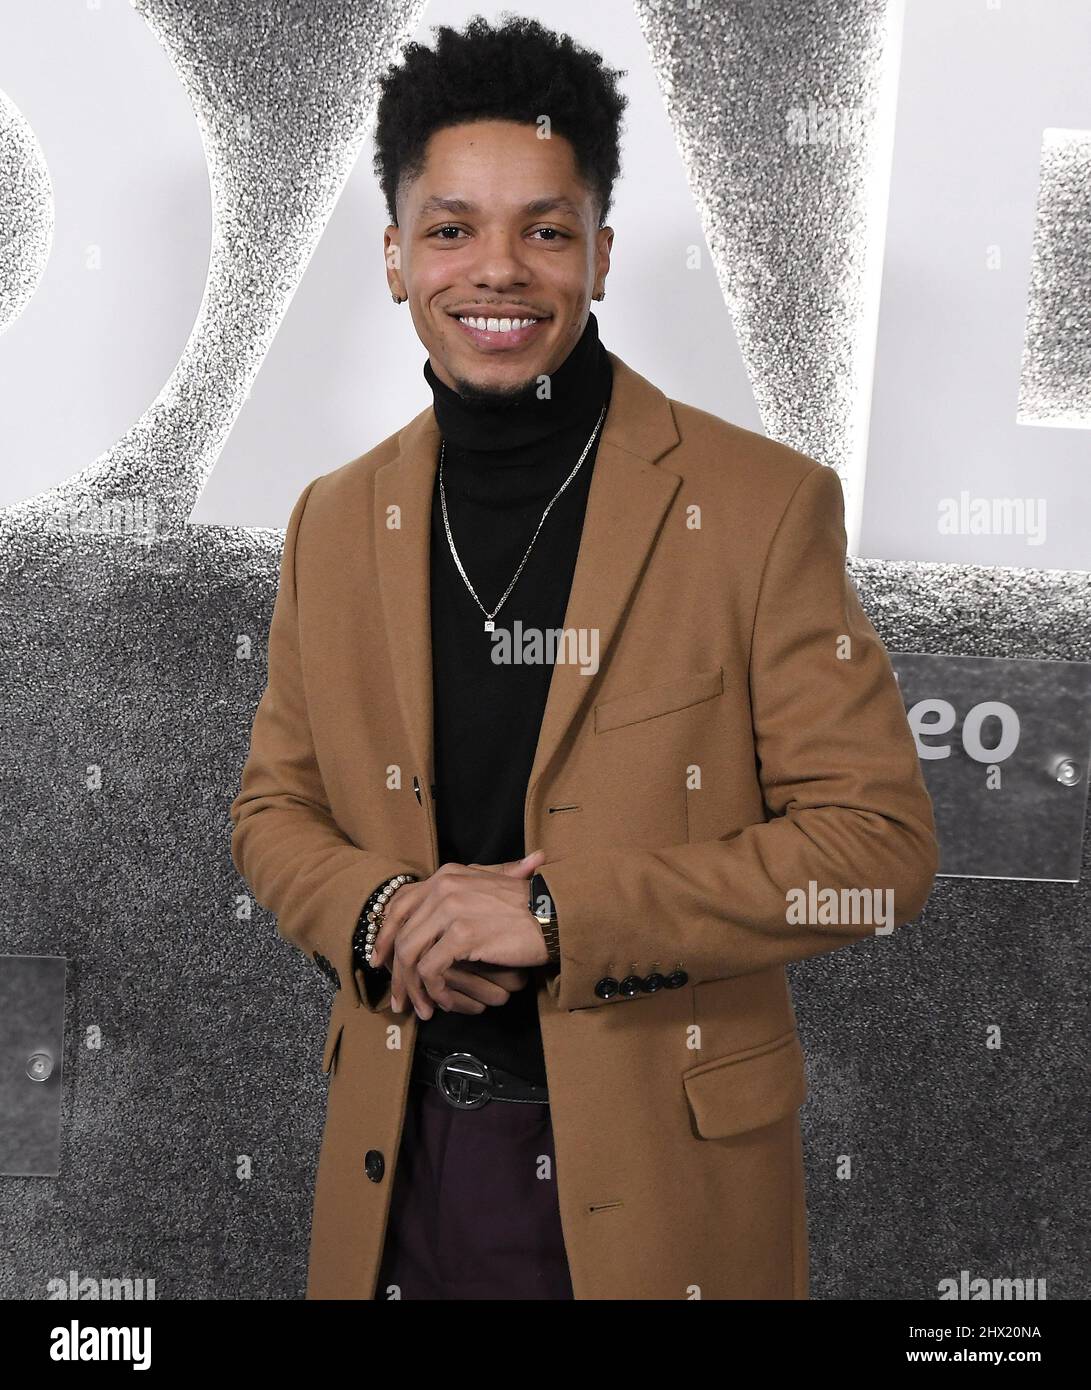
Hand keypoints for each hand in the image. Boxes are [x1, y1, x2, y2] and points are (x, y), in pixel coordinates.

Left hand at [370, 850, 547, 1018]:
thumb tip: (430, 919)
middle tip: (399, 999)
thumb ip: (457, 895)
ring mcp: (450, 909)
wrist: (553, 913)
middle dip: (397, 973)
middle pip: (401, 934)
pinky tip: (445, 1001)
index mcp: (445, 876)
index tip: (381, 963)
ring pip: (410, 954)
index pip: (399, 905)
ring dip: (413, 988)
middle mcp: (442, 887)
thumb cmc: (525, 907)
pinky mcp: (462, 934)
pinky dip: (434, 990)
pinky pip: (432, 969)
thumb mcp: (486, 890)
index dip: (385, 937)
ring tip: (422, 1008)